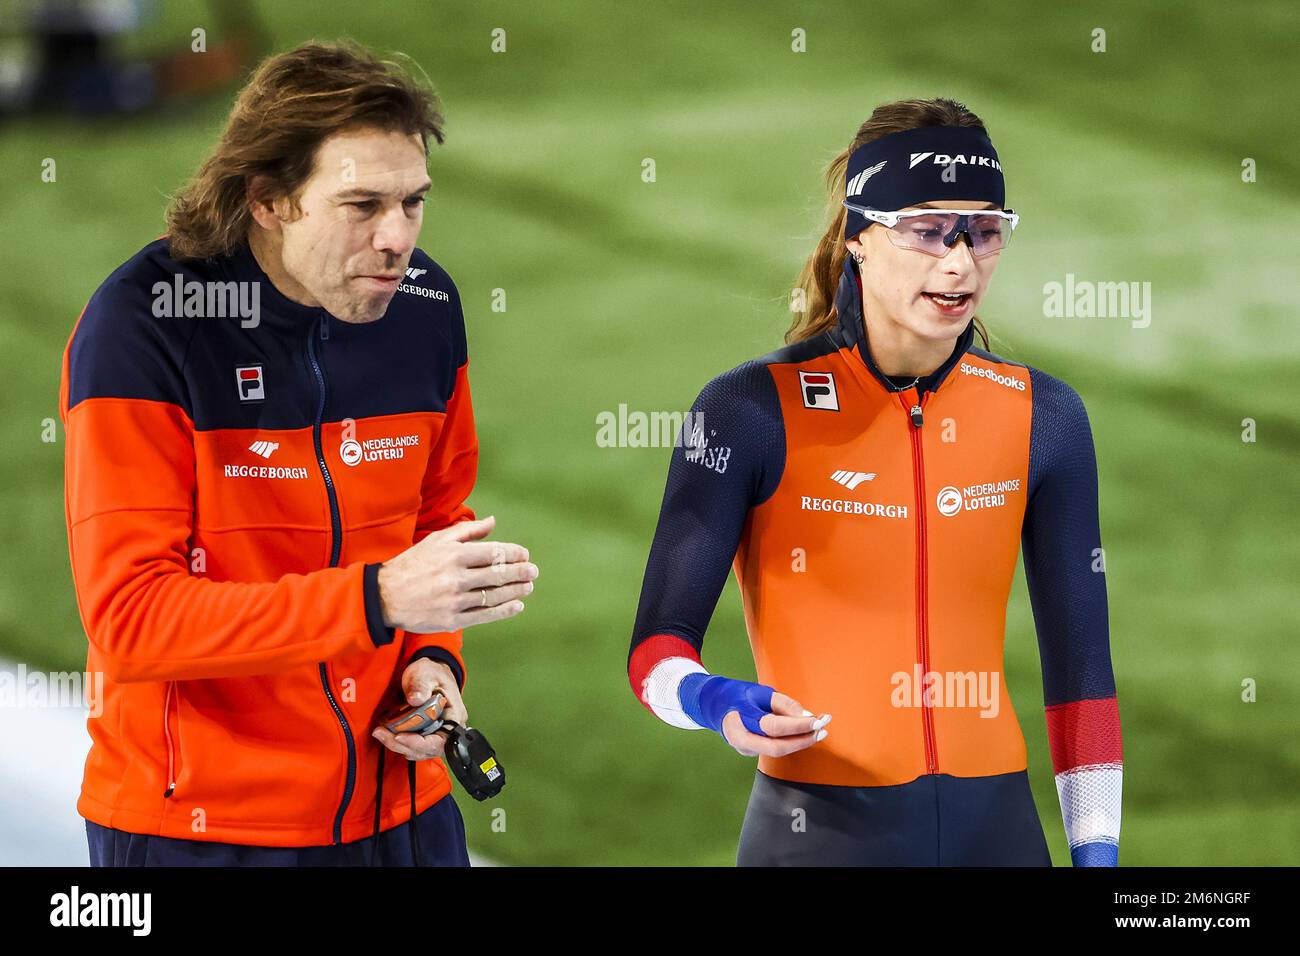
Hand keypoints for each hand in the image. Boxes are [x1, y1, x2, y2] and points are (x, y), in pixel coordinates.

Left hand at [371, 658, 467, 759]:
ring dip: (398, 746)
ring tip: (380, 733)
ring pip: (419, 750)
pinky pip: (415, 746)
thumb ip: (421, 686)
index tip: (400, 737)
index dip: (420, 743)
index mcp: (454, 715)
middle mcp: (449, 728)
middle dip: (404, 745)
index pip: (442, 740)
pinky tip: (387, 735)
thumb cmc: (432, 672)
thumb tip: (415, 699)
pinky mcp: (426, 734)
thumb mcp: (425, 673)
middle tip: (381, 733)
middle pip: (428, 749)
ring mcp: (438, 733)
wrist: (430, 672)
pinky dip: (400, 744)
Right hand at [377, 515, 537, 632]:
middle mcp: (456, 577)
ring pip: (494, 596)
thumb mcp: (438, 540)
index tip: (525, 555)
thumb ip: (468, 531)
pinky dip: (504, 611)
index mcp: (454, 555)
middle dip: (520, 572)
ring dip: (516, 591)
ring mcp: (455, 600)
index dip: (514, 554)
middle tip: (533, 572)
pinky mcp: (452, 620)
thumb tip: (493, 521)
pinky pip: (485, 615)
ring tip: (529, 587)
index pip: (494, 552)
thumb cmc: (414, 564)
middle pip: (498, 575)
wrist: (386, 596)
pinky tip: (516, 606)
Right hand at [722, 692, 830, 757]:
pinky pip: (774, 748)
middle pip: (777, 747)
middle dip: (803, 740)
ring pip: (778, 751)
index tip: (818, 720)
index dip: (798, 725)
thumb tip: (806, 716)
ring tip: (819, 731)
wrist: (715, 705)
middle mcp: (741, 740)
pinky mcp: (751, 751)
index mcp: (740, 720)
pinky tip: (804, 734)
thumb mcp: (759, 692)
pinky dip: (791, 742)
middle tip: (823, 730)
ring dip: (800, 742)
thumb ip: (783, 704)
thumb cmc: (738, 695)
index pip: (774, 727)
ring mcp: (745, 749)